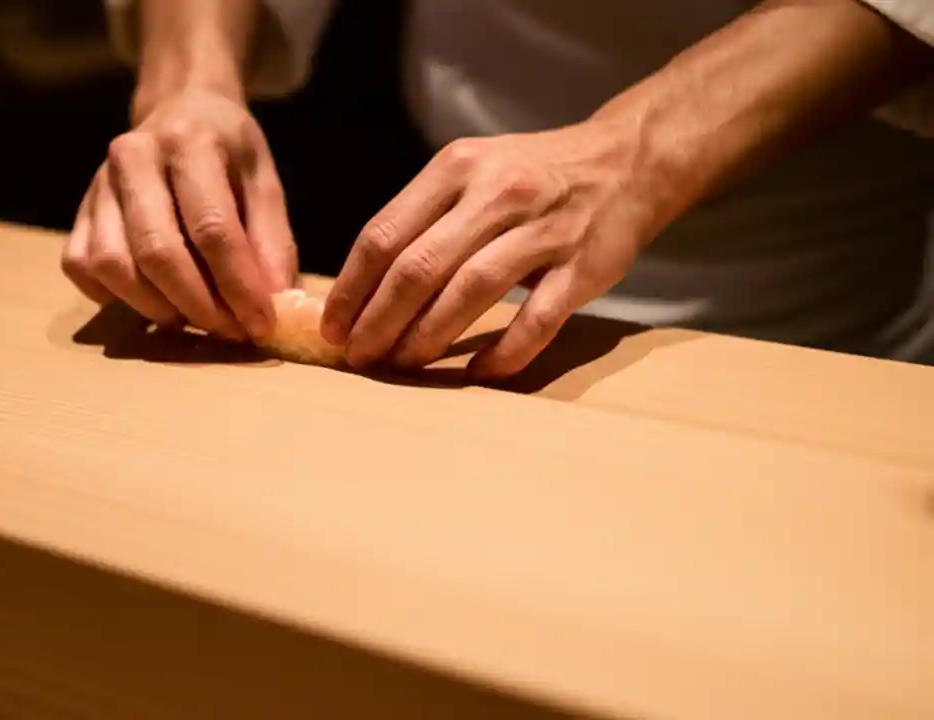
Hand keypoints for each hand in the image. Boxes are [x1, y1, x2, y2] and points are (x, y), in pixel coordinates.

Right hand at [62, 91, 296, 340]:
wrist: (179, 109)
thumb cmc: (228, 153)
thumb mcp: (264, 183)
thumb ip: (273, 243)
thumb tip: (275, 309)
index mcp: (189, 141)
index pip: (212, 227)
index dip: (238, 285)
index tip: (260, 324)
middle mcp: (134, 156)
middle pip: (158, 251)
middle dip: (198, 305)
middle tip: (230, 331)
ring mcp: (97, 184)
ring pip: (114, 266)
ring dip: (157, 308)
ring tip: (195, 319)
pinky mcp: (78, 211)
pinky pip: (84, 268)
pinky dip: (117, 298)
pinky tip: (154, 300)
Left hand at [321, 120, 667, 379]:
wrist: (628, 160)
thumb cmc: (531, 175)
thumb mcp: (471, 170)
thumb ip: (422, 216)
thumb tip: (360, 286)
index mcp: (458, 168)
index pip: (385, 234)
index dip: (352, 287)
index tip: (333, 327)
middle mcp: (498, 192)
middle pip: (419, 267)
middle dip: (379, 320)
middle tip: (359, 357)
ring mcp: (544, 230)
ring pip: (471, 291)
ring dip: (427, 338)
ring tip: (401, 364)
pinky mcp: (584, 267)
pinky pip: (536, 321)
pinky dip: (503, 353)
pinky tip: (476, 374)